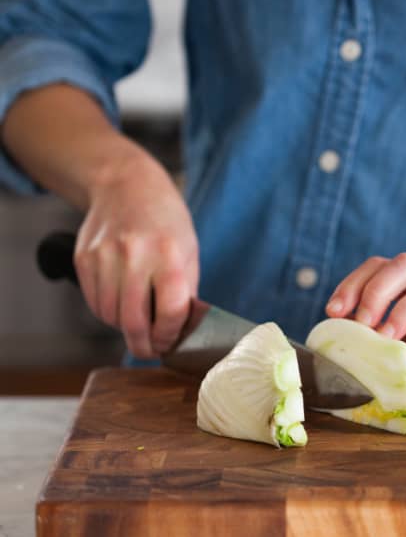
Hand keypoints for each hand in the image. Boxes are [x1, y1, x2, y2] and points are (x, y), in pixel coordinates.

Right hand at [74, 148, 198, 358]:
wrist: (127, 185)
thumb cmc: (166, 222)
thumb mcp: (189, 251)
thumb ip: (185, 292)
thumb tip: (179, 333)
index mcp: (169, 254)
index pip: (169, 311)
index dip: (168, 336)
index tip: (167, 344)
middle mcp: (134, 254)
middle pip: (133, 320)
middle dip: (141, 345)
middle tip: (147, 351)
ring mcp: (104, 256)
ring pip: (109, 315)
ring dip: (123, 327)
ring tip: (136, 319)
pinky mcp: (84, 258)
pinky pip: (94, 301)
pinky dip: (107, 311)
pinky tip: (119, 301)